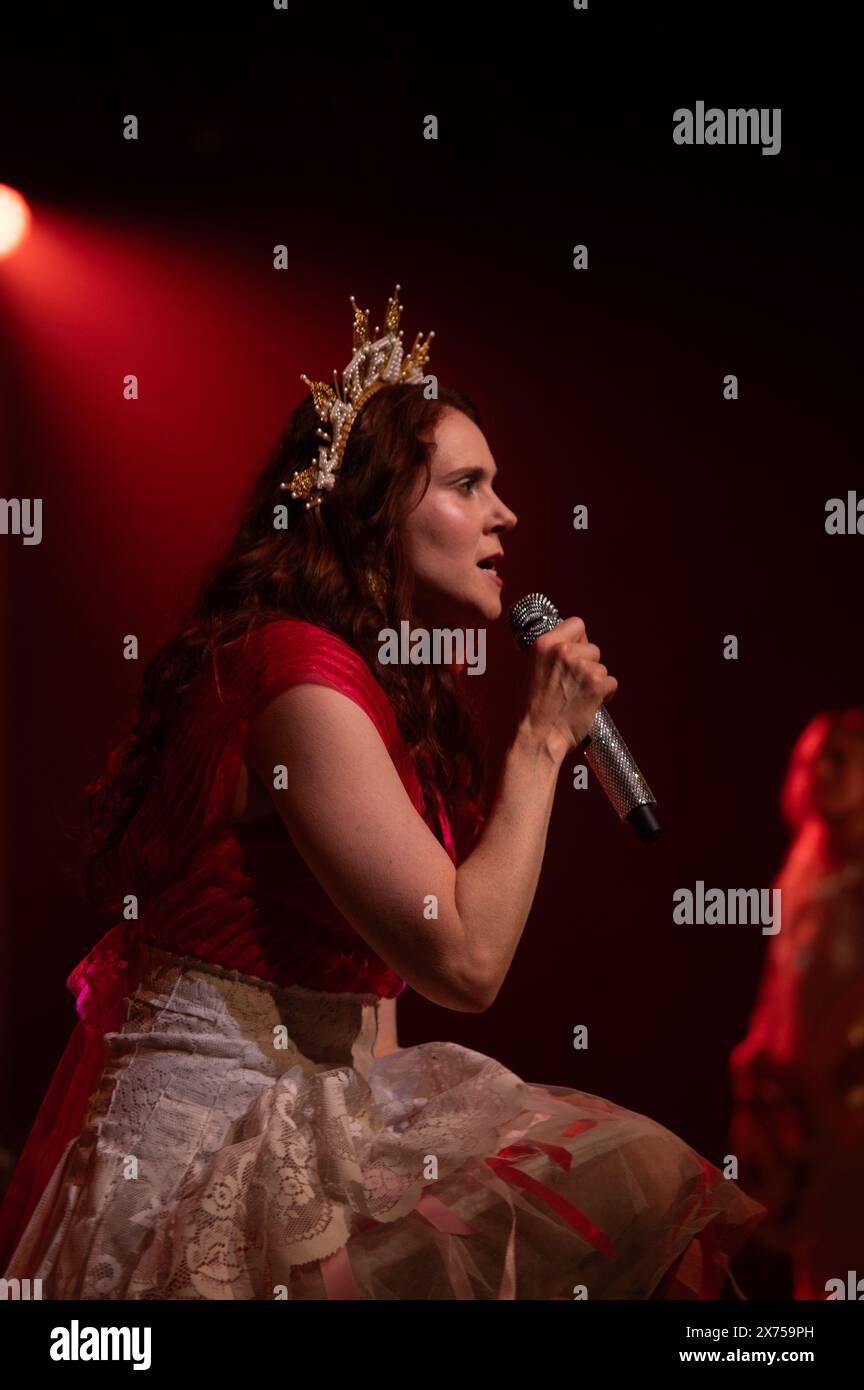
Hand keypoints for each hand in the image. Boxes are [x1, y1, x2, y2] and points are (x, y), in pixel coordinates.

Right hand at [518, 616, 617, 763]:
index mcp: (544, 644)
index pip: (576, 624)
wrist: (538, 737)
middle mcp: (563, 651)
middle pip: (593, 648)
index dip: (580, 640)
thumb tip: (572, 646)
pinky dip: (604, 694)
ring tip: (577, 697)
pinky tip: (588, 704)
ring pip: (602, 667)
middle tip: (574, 684)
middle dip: (589, 665)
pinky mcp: (596, 684)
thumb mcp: (532, 671)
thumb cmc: (533, 710)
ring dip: (595, 682)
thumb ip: (551, 655)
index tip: (576, 654)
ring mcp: (581, 667)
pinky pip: (611, 683)